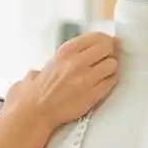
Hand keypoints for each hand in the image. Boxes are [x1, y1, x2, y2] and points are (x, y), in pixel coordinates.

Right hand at [4, 32, 119, 130]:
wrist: (36, 111)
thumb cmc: (38, 90)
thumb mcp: (50, 63)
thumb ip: (66, 55)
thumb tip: (82, 51)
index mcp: (66, 51)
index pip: (97, 37)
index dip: (105, 41)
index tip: (107, 45)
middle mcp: (77, 62)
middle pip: (108, 47)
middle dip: (111, 52)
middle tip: (108, 58)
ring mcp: (85, 78)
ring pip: (112, 64)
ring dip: (111, 68)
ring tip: (104, 73)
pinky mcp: (92, 94)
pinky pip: (110, 82)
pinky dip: (110, 81)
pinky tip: (103, 83)